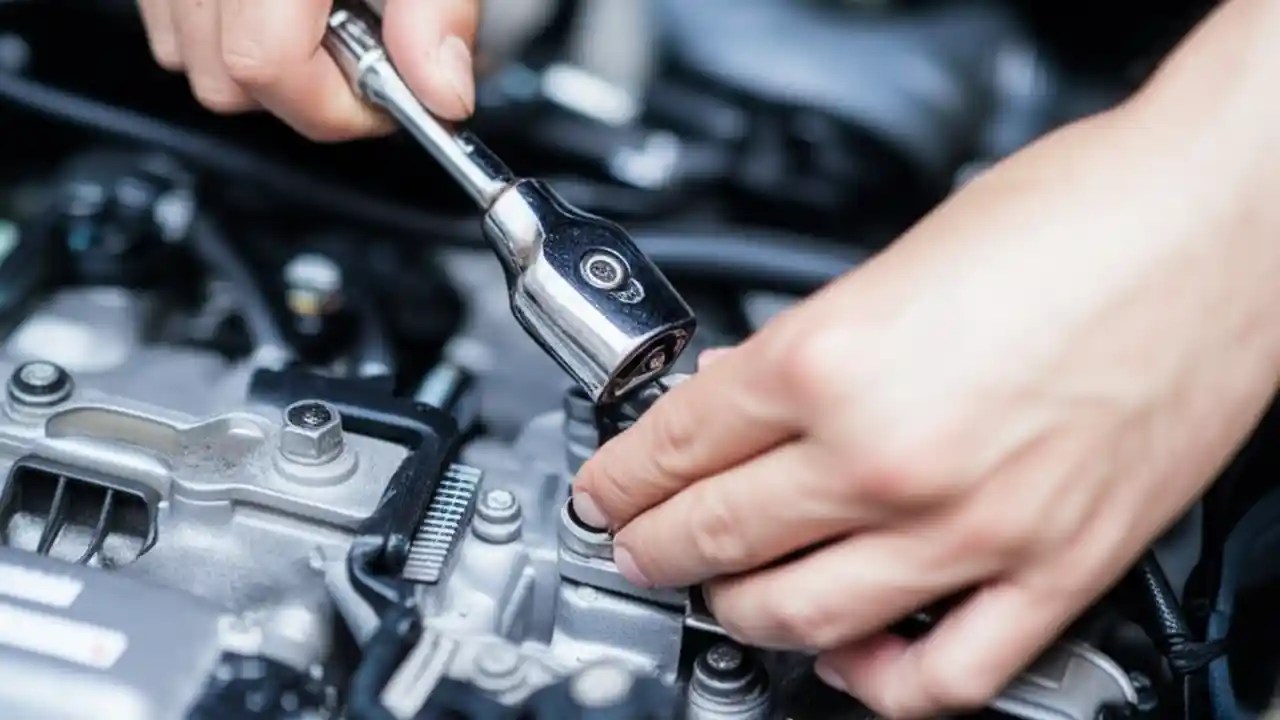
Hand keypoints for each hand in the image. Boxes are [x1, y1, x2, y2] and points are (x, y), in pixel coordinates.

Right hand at [137, 0, 478, 140]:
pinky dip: (222, 33)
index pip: (266, 67)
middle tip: (368, 60)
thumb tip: (443, 95)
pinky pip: (169, 24)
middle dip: (306, 94)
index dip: (340, 104)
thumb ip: (437, 13)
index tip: (396, 101)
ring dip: (263, 67)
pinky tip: (285, 8)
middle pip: (223, 81)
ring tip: (328, 19)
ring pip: (186, 60)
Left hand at [573, 2, 1279, 715]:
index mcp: (832, 360)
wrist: (1217, 218)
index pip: (676, 445)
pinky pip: (942, 672)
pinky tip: (847, 659)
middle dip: (649, 545)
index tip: (605, 488)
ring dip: (734, 611)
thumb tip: (740, 394)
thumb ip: (808, 349)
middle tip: (630, 545)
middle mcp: (887, 455)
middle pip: (716, 534)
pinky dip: (876, 681)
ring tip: (712, 596)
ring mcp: (971, 528)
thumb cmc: (1078, 216)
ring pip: (801, 616)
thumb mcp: (894, 265)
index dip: (619, 475)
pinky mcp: (1054, 570)